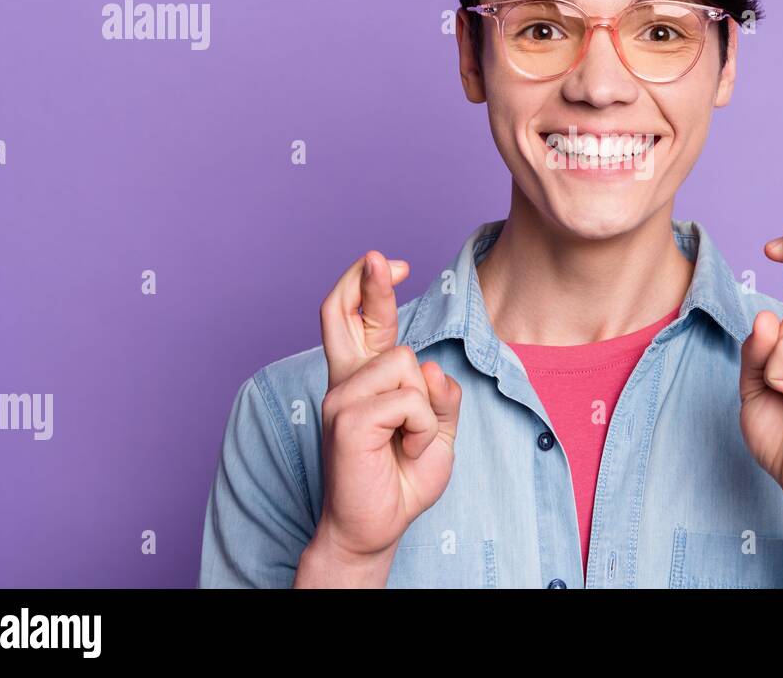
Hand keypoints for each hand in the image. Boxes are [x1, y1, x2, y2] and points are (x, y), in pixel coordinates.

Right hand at [302, 250, 461, 582]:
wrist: (378, 526)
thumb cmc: (402, 478)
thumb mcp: (438, 430)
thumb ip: (440, 395)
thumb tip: (431, 366)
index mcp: (363, 378)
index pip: (358, 320)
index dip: (370, 287)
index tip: (390, 264)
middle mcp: (346, 381)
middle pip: (344, 313)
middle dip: (366, 281)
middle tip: (380, 257)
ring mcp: (342, 397)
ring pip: (408, 364)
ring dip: (426, 409)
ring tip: (409, 441)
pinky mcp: (348, 418)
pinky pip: (410, 401)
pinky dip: (422, 429)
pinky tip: (403, 452)